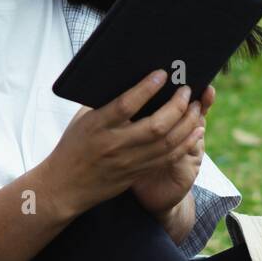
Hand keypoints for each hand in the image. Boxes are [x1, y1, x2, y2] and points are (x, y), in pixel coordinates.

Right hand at [41, 70, 206, 218]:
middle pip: (155, 126)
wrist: (65, 186)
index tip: (162, 74)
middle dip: (176, 107)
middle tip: (186, 91)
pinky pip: (168, 158)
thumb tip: (130, 79)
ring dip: (187, 123)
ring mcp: (128, 162)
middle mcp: (114, 145)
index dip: (146, 89)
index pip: (125, 105)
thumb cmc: (73, 145)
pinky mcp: (137, 173)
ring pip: (167, 143)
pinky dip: (186, 143)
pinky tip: (195, 130)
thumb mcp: (83, 119)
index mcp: (97, 126)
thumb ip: (105, 103)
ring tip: (196, 107)